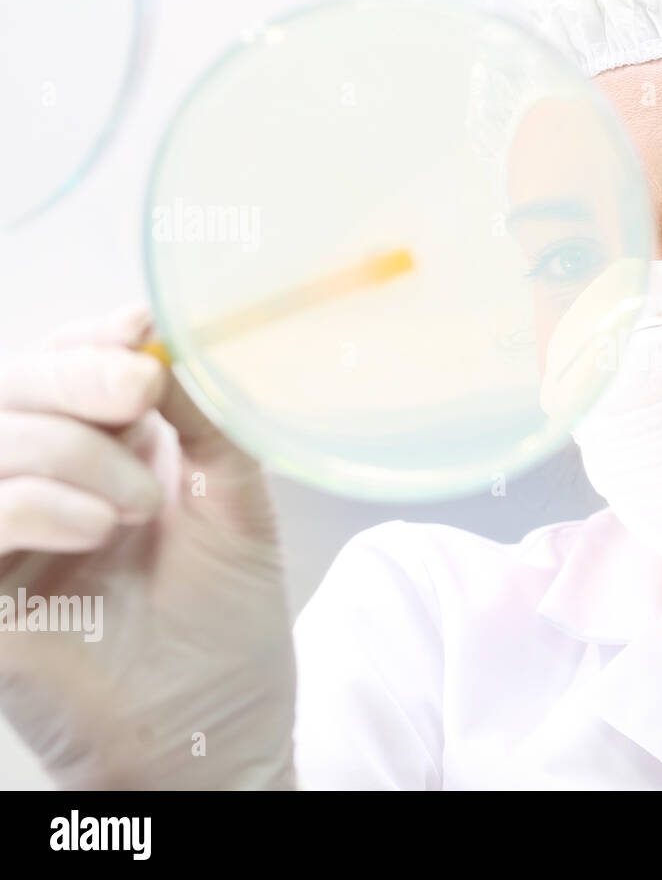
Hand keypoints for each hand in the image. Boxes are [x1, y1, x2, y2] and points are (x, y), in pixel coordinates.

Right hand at [0, 306, 295, 787]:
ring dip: (69, 452)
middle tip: (139, 391)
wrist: (218, 733)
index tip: (142, 332)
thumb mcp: (235, 505)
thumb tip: (179, 346)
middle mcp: (40, 490)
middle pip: (11, 393)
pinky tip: (96, 529)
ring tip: (140, 506)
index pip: (59, 369)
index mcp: (99, 458)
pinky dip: (30, 505)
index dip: (88, 340)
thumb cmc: (228, 626)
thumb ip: (209, 425)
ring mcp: (6, 543)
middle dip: (73, 376)